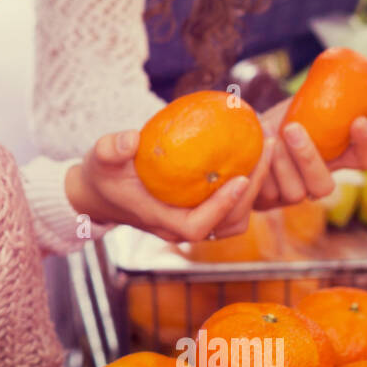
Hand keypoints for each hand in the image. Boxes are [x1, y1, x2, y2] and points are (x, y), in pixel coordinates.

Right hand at [66, 130, 276, 244]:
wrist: (101, 193)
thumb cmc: (102, 175)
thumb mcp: (100, 158)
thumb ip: (111, 149)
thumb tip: (131, 139)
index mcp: (160, 220)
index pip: (197, 226)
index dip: (221, 207)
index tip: (240, 177)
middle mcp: (181, 227)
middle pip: (228, 223)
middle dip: (253, 190)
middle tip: (266, 148)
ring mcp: (192, 220)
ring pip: (235, 218)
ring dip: (257, 188)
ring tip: (266, 148)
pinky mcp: (200, 210)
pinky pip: (232, 205)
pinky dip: (247, 185)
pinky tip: (254, 151)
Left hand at [252, 100, 366, 209]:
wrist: (245, 135)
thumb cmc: (280, 116)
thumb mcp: (302, 104)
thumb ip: (320, 93)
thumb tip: (336, 58)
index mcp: (338, 157)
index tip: (358, 120)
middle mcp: (319, 180)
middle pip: (326, 186)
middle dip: (308, 158)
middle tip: (291, 127)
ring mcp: (295, 194)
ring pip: (296, 192)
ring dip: (279, 163)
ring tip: (266, 137)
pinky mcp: (269, 200)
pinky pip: (267, 194)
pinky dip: (259, 170)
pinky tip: (253, 152)